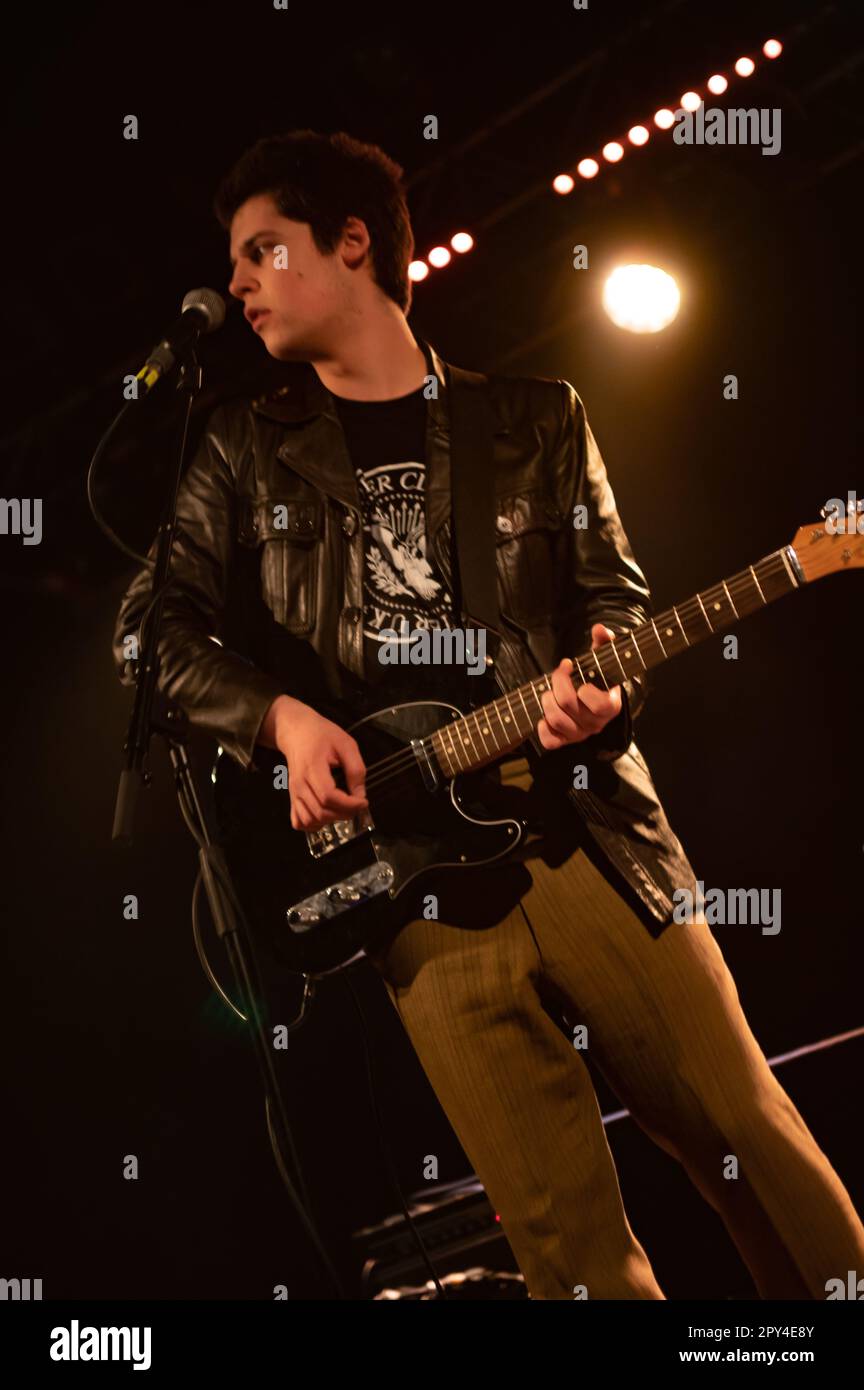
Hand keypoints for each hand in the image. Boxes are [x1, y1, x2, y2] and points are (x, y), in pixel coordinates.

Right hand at [260, 695, 367, 830]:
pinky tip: (326, 815)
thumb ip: (355, 770)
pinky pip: (299, 821)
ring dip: (330, 820)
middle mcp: (299, 784)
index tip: (363, 802)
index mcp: (312, 768)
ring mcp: (293, 793)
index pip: (329, 796)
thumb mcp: (346, 745)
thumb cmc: (322, 735)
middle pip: (321, 812)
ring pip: (310, 820)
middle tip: (357, 805)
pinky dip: (313, 825)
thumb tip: (360, 795)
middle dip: (344, 814)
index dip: (349, 804)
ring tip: (343, 809)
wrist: (297, 732)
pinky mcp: (292, 798)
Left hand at [537, 623, 621, 750]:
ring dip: (547, 701)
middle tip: (558, 674)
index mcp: (610, 706)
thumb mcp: (603, 659)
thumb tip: (600, 629)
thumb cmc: (597, 678)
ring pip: (557, 721)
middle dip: (557, 684)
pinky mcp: (565, 741)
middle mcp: (596, 724)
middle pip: (569, 705)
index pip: (599, 704)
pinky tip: (545, 715)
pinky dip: (542, 728)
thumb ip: (605, 642)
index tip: (572, 667)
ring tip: (549, 692)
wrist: (595, 701)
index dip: (583, 686)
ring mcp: (580, 734)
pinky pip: (550, 742)